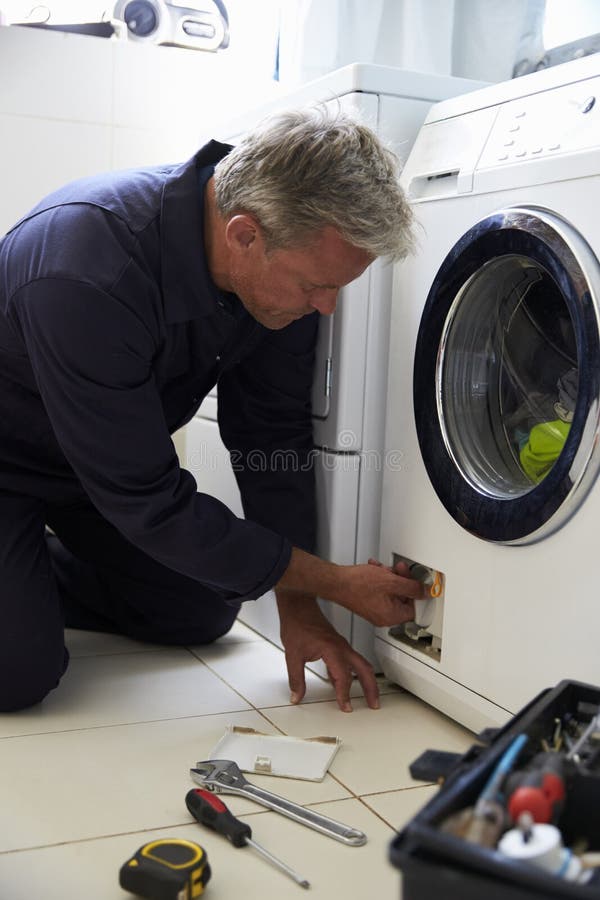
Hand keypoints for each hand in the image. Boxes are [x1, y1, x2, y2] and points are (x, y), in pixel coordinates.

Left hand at [276, 590, 378, 712]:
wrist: (298, 606)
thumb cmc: (298, 623)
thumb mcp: (293, 654)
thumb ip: (296, 678)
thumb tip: (297, 695)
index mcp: (333, 650)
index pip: (343, 677)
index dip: (345, 694)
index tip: (346, 707)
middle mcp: (341, 647)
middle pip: (364, 670)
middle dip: (371, 689)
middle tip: (374, 704)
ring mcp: (342, 645)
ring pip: (361, 664)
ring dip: (367, 681)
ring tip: (369, 696)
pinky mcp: (338, 643)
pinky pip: (351, 661)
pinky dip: (353, 673)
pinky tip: (343, 681)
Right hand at [333, 557, 422, 626]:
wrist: (336, 581)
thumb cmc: (358, 584)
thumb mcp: (392, 581)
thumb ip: (412, 587)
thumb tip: (425, 592)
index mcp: (392, 616)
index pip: (414, 607)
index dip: (416, 591)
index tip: (416, 581)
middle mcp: (383, 617)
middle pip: (402, 598)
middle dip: (401, 580)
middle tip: (399, 569)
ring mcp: (375, 610)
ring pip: (391, 592)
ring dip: (390, 577)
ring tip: (383, 568)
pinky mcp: (367, 602)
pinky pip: (380, 591)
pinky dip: (380, 579)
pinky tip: (375, 569)